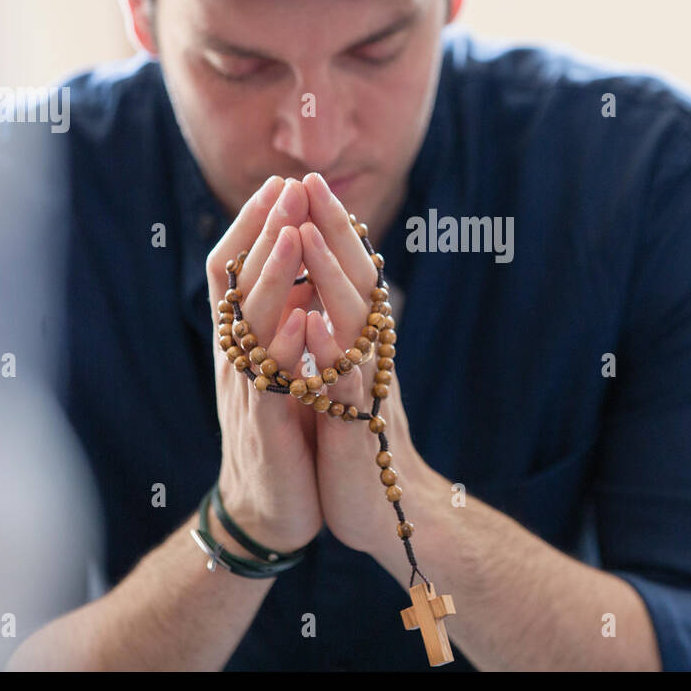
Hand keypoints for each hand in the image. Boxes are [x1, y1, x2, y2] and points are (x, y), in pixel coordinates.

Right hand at [206, 176, 322, 555]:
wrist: (271, 510)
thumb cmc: (283, 432)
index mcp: (242, 338)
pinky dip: (285, 347)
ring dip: (272, 273)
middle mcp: (236, 356)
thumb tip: (297, 259)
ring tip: (293, 230)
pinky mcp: (264, 428)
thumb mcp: (280, 365)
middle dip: (266, 230)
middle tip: (288, 185)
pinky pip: (270, 381)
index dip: (255, 223)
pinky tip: (302, 318)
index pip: (235, 267)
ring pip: (251, 321)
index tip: (282, 181)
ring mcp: (246, 390)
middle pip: (239, 281)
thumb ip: (282, 316)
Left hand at [295, 172, 436, 553]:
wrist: (385, 510)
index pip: (346, 273)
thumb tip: (327, 284)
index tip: (305, 181)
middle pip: (355, 282)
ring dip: (330, 276)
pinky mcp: (355, 432)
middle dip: (331, 230)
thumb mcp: (342, 377)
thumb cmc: (354, 441)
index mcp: (359, 343)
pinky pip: (342, 386)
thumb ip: (339, 331)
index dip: (328, 229)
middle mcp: (367, 357)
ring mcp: (364, 391)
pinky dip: (326, 354)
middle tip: (312, 181)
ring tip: (308, 232)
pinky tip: (311, 325)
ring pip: (351, 324)